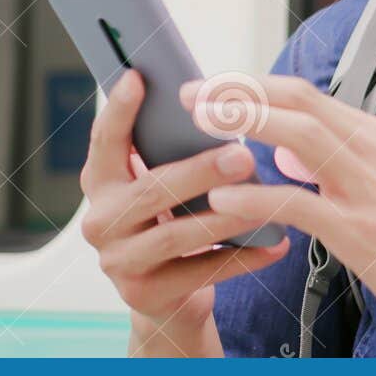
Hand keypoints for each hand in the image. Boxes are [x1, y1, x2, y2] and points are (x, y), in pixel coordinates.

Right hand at [79, 69, 288, 355]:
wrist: (168, 299)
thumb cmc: (171, 222)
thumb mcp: (161, 186)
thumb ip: (168, 153)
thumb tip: (212, 104)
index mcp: (100, 183)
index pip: (105, 140)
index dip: (119, 110)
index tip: (138, 77)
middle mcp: (100, 221)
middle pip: (151, 190)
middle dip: (199, 171)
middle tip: (241, 155)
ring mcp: (119, 262)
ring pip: (177, 235)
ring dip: (225, 215)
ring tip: (263, 200)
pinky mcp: (145, 296)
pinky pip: (202, 273)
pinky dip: (244, 257)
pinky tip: (276, 243)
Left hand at [184, 74, 375, 346]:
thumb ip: (337, 163)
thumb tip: (289, 150)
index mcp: (372, 137)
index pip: (303, 93)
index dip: (252, 85)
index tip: (212, 87)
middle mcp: (370, 150)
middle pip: (296, 99)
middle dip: (238, 90)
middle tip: (191, 92)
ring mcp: (367, 188)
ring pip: (299, 135)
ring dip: (246, 122)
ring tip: (201, 122)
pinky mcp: (361, 230)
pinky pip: (301, 204)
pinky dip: (258, 196)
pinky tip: (223, 198)